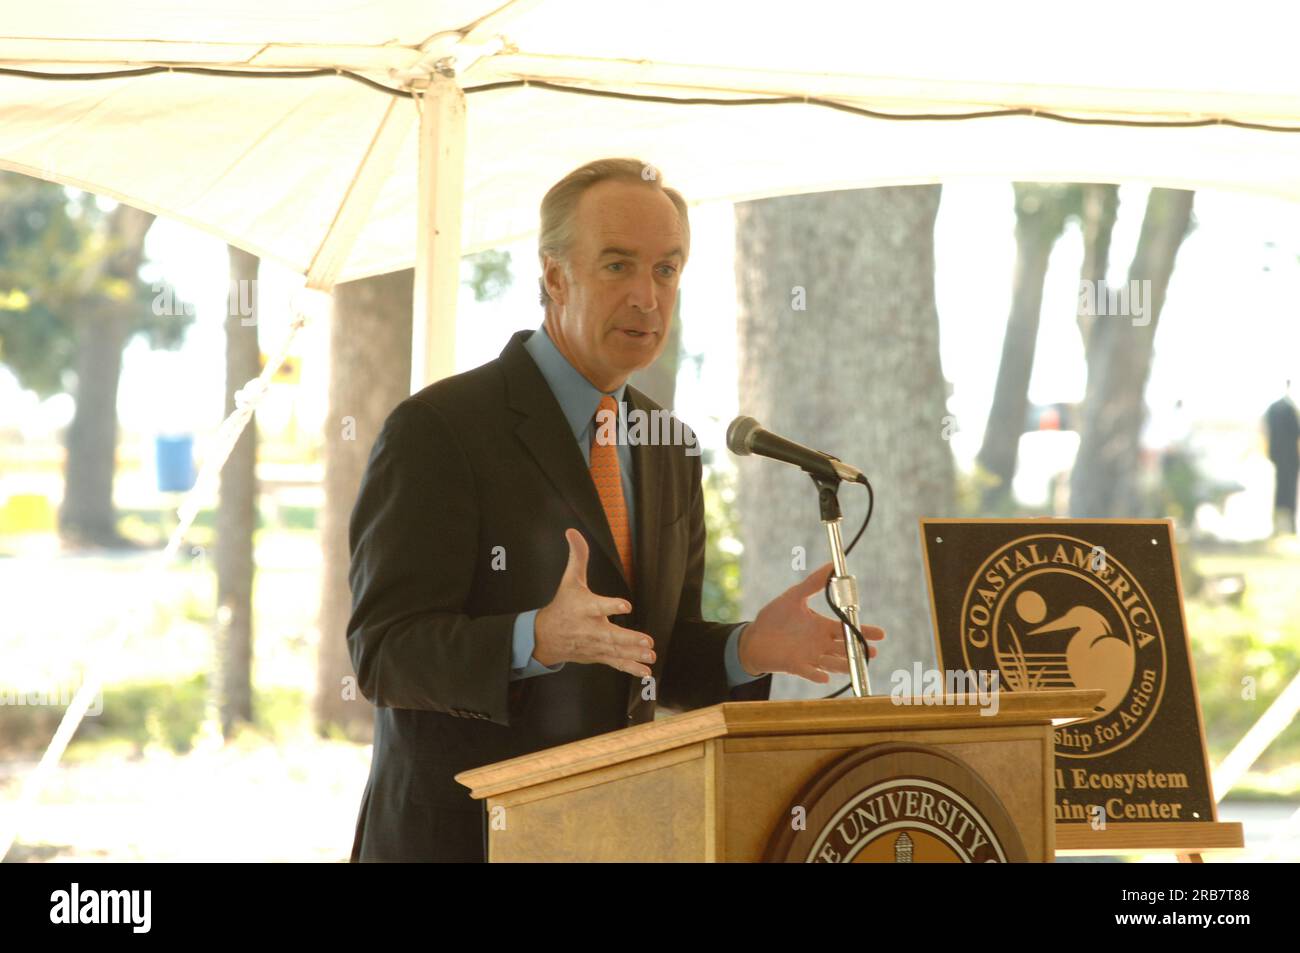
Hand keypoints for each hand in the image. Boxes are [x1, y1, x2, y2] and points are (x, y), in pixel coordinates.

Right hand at [533, 529, 655, 677]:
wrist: (546, 637)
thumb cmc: (562, 606)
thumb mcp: (569, 581)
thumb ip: (577, 557)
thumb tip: (573, 532)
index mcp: (584, 608)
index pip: (598, 606)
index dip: (612, 606)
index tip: (626, 606)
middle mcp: (590, 628)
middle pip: (611, 635)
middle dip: (629, 639)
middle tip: (647, 641)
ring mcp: (595, 644)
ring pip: (616, 651)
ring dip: (634, 654)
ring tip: (651, 655)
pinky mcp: (599, 655)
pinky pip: (616, 663)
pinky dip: (630, 669)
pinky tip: (646, 672)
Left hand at [738, 562, 884, 682]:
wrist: (754, 637)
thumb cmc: (775, 617)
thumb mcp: (794, 596)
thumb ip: (813, 583)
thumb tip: (831, 566)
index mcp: (821, 627)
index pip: (847, 629)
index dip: (864, 631)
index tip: (881, 634)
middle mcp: (820, 644)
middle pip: (845, 648)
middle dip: (859, 650)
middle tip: (872, 651)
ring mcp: (810, 656)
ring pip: (833, 663)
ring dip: (843, 664)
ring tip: (853, 664)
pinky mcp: (796, 666)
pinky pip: (810, 672)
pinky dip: (817, 675)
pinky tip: (824, 676)